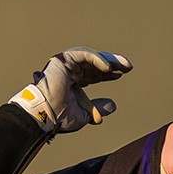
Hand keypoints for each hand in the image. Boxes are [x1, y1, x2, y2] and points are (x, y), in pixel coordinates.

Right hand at [12, 48, 132, 134]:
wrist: (44, 116)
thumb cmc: (59, 118)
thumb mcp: (84, 114)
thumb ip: (98, 108)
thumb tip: (113, 106)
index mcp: (71, 83)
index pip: (92, 74)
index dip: (107, 74)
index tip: (121, 74)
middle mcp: (68, 72)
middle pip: (94, 63)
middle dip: (112, 63)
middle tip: (128, 67)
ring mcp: (65, 65)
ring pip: (91, 57)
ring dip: (108, 60)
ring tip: (123, 66)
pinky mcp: (62, 60)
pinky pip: (84, 54)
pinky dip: (97, 59)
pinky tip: (108, 68)